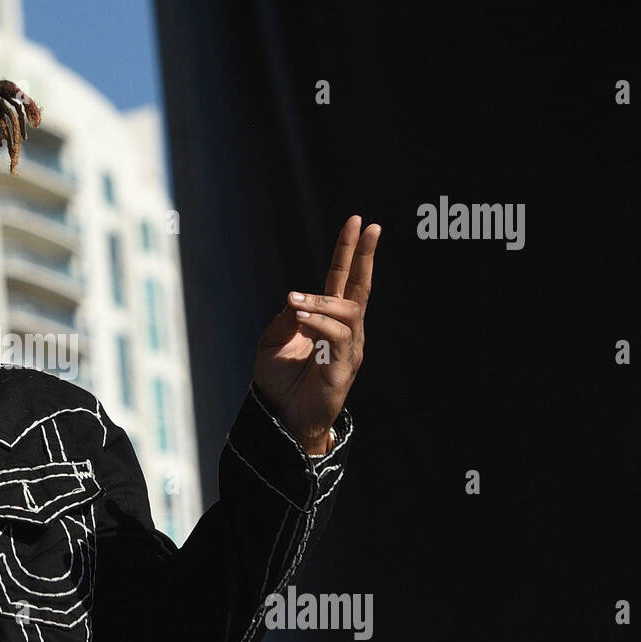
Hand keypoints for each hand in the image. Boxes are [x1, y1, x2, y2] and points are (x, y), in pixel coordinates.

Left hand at [252, 214, 378, 454]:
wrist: (280, 419)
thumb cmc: (278, 383)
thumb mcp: (272, 342)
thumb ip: (285, 318)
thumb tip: (297, 299)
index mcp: (326, 320)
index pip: (341, 279)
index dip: (348, 251)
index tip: (357, 222)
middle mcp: (344, 330)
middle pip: (359, 287)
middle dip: (364, 255)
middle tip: (369, 227)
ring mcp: (348, 348)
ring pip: (347, 311)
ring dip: (321, 302)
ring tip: (296, 304)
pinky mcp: (345, 368)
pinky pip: (339, 337)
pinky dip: (320, 324)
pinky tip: (302, 320)